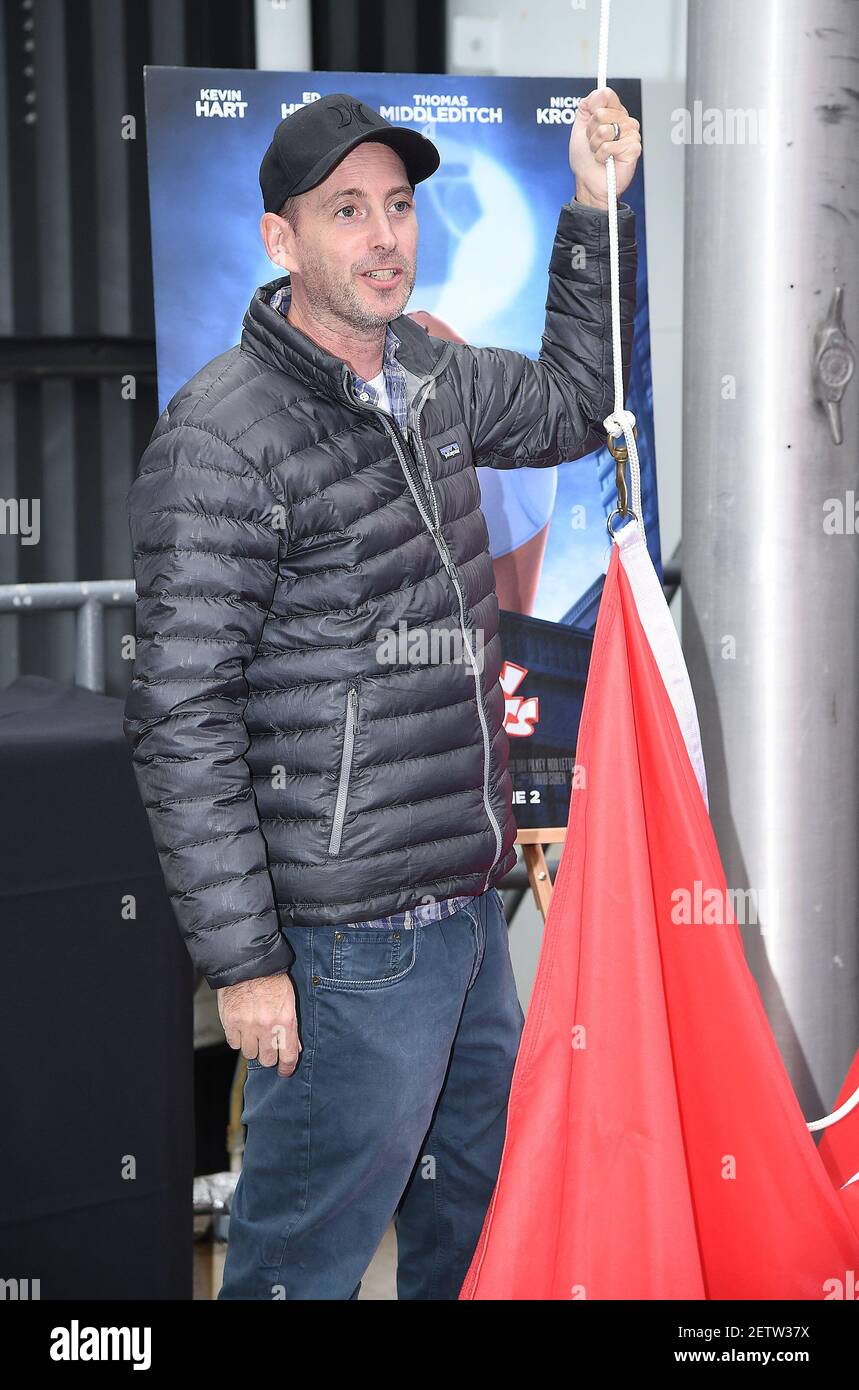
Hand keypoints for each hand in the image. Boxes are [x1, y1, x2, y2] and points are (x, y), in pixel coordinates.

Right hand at [217, 972, 301, 1076]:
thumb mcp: (289, 1001)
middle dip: (268, 1054)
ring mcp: (247, 1026)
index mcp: (285, 1021)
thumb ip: (292, 1027)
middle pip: (267, 1059)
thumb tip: (295, 1047)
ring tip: (254, 1032)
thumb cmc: (272, 980)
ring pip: (249, 1054)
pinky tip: (242, 1027)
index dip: (287, 1069)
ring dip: (252, 1046)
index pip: (288, 1056)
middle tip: (267, 1044)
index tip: (284, 1072)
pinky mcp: (230, 1023)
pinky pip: (234, 1044)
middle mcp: (266, 1027)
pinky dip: (238, 1039)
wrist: (248, 964)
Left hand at [569, 86, 641, 207]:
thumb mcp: (579, 128)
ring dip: (596, 145)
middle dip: (591, 132)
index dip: (593, 110)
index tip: (590, 124)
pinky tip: (607, 161)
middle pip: (601, 112)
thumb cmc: (585, 160)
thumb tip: (599, 92)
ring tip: (599, 153)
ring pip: (605, 129)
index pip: (606, 94)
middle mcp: (624, 121)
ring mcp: (631, 134)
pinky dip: (602, 156)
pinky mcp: (634, 148)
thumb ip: (586, 106)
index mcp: (613, 113)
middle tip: (594, 143)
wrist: (588, 183)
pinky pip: (610, 145)